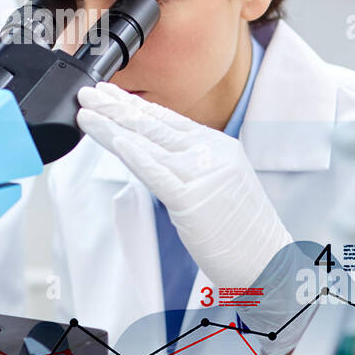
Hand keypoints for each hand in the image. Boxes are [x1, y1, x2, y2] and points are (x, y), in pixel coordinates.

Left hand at [75, 81, 293, 289]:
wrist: (267, 262)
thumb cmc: (240, 230)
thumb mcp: (218, 182)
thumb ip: (188, 164)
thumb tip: (152, 152)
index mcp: (216, 145)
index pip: (167, 119)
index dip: (134, 104)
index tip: (108, 93)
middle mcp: (210, 153)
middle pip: (153, 125)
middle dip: (116, 107)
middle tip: (88, 92)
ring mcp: (202, 174)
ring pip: (148, 144)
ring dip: (112, 126)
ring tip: (86, 112)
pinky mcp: (192, 200)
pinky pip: (157, 174)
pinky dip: (135, 156)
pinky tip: (117, 141)